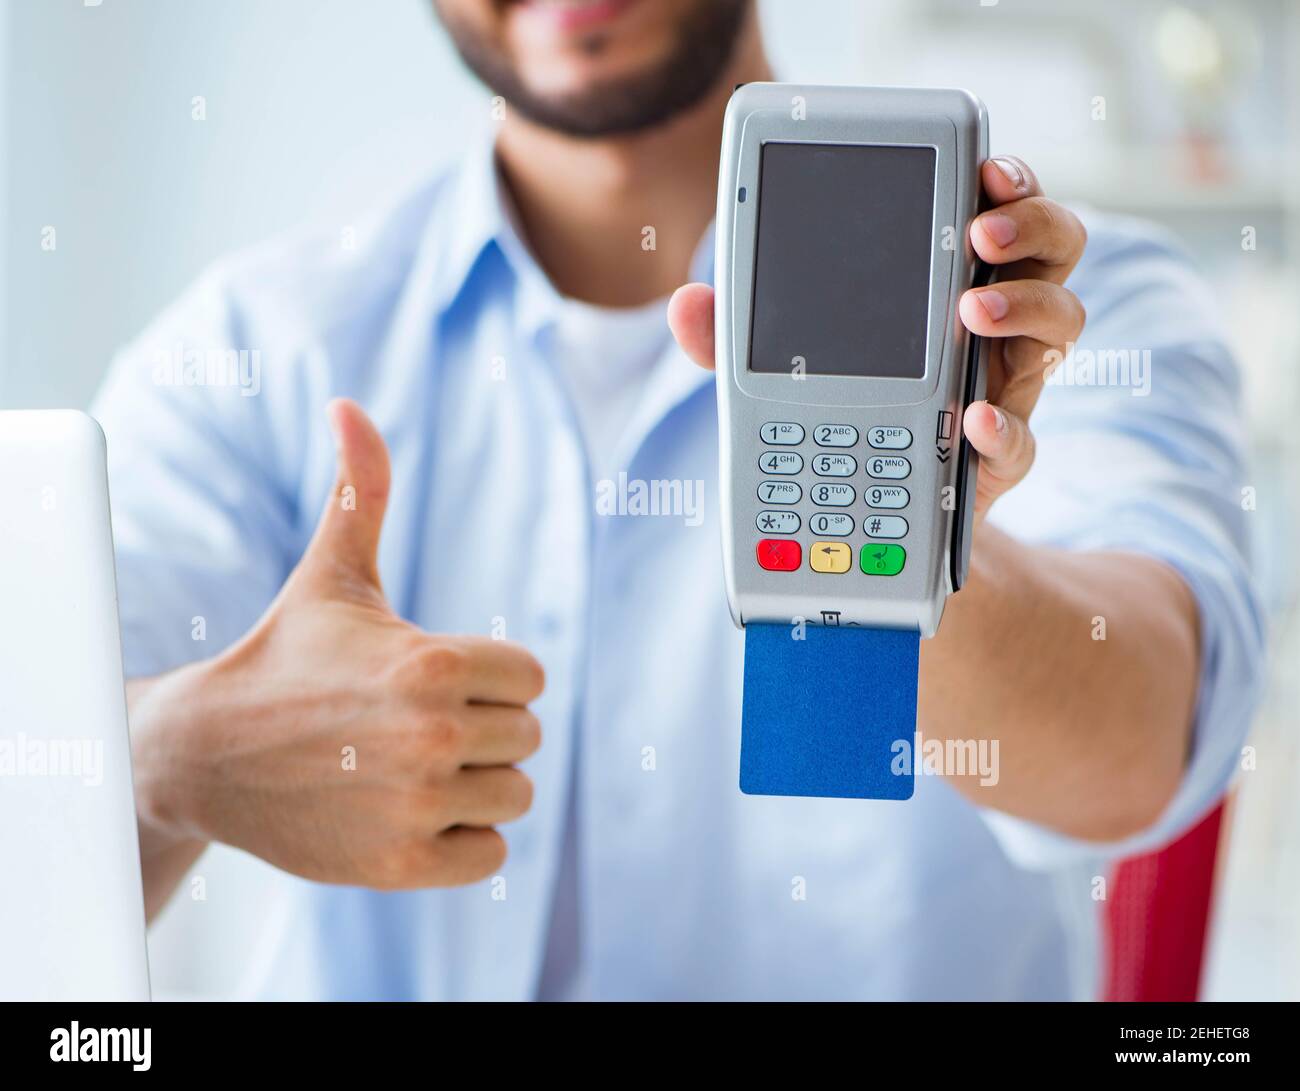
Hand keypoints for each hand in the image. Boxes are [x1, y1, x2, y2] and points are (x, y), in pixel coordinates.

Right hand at [131, 399, 544, 889]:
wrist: (209, 754)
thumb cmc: (285, 654)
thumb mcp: (332, 572)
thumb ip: (363, 488)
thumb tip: (348, 403)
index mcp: (431, 661)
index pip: (530, 677)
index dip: (487, 676)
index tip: (431, 678)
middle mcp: (431, 736)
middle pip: (526, 737)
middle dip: (481, 729)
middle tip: (409, 725)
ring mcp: (416, 806)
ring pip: (514, 797)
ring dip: (473, 785)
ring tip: (407, 768)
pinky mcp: (399, 865)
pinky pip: (488, 856)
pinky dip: (460, 841)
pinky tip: (405, 812)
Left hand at [667, 155, 1086, 521]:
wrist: (873, 517)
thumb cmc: (838, 418)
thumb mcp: (777, 368)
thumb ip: (736, 336)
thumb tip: (686, 302)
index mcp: (947, 281)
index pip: (996, 212)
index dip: (1007, 182)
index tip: (985, 167)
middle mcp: (993, 322)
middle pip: (1055, 249)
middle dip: (1031, 225)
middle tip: (983, 232)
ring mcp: (1005, 384)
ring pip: (1063, 324)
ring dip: (1027, 308)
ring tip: (972, 313)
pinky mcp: (998, 453)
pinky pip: (1024, 435)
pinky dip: (1003, 427)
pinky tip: (973, 419)